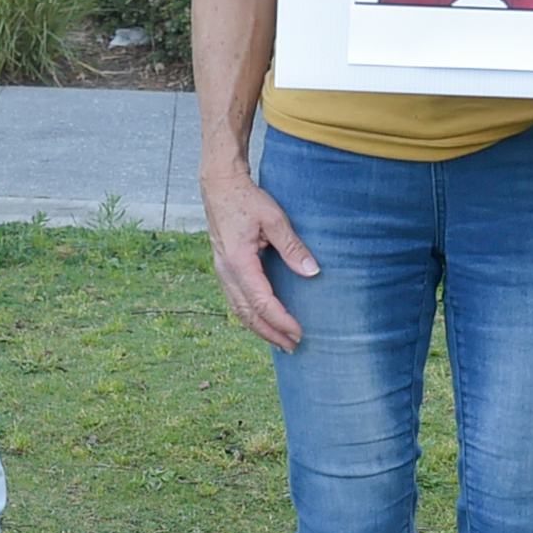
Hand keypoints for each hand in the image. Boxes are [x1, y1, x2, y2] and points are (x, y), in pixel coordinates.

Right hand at [201, 163, 316, 350]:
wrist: (219, 185)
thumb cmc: (247, 199)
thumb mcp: (274, 218)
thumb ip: (292, 246)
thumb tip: (312, 272)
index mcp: (238, 262)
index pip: (262, 302)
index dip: (281, 321)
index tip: (299, 333)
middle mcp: (226, 272)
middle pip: (247, 314)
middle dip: (271, 333)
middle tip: (293, 347)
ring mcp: (222, 271)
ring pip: (238, 310)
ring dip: (259, 329)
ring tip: (280, 341)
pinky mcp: (223, 268)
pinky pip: (235, 300)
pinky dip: (250, 316)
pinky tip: (263, 320)